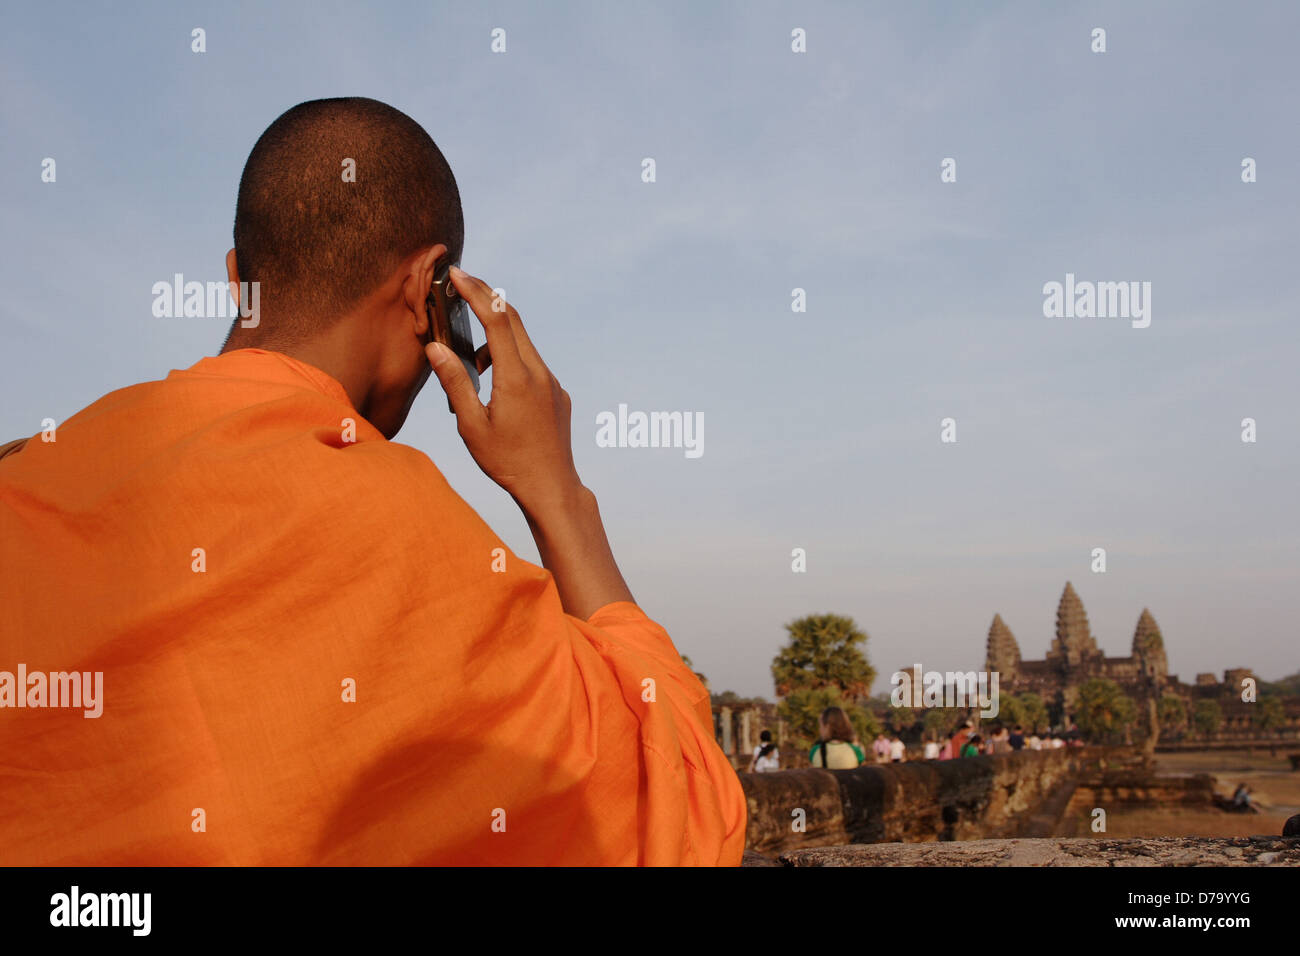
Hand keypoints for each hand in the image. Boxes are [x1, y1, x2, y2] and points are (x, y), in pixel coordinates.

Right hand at [425, 266, 580, 515]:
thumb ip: (454, 383)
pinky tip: (495, 386)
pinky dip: (510, 359)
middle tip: (460, 287)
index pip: (497, 319)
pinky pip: (532, 363)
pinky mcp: (557, 393)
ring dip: (496, 337)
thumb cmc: (507, 462)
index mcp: (516, 378)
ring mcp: (552, 382)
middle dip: (486, 299)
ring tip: (472, 365)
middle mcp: (539, 373)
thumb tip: (435, 347)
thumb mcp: (471, 425)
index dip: (476, 292)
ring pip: (522, 343)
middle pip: (513, 320)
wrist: (551, 487)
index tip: (456, 274)